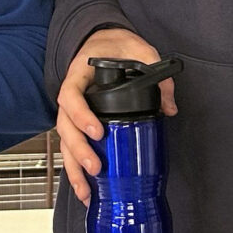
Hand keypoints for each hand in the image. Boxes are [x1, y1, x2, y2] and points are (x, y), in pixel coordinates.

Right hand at [55, 27, 177, 203]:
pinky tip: (86, 189)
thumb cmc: (116, 44)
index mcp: (79, 74)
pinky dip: (77, 170)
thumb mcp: (140, 49)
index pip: (70, 95)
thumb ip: (156, 72)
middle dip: (78, 150)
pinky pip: (72, 148)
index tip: (97, 130)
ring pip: (65, 142)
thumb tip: (169, 108)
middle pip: (64, 126)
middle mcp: (71, 95)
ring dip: (74, 168)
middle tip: (96, 167)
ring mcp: (73, 112)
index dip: (80, 114)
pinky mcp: (79, 124)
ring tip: (86, 191)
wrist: (103, 40)